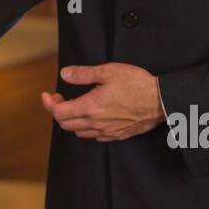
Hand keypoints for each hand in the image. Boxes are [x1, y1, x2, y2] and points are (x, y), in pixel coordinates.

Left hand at [41, 62, 165, 141]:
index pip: (59, 112)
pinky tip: (92, 117)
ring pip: (79, 132)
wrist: (161, 101)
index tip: (47, 95)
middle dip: (57, 111)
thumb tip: (65, 74)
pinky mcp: (118, 136)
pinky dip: (87, 128)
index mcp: (90, 107)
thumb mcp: (108, 71)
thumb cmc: (136, 84)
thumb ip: (83, 74)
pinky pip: (95, 136)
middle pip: (66, 124)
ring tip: (75, 106)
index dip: (49, 103)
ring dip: (71, 121)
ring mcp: (107, 132)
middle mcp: (96, 123)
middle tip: (59, 98)